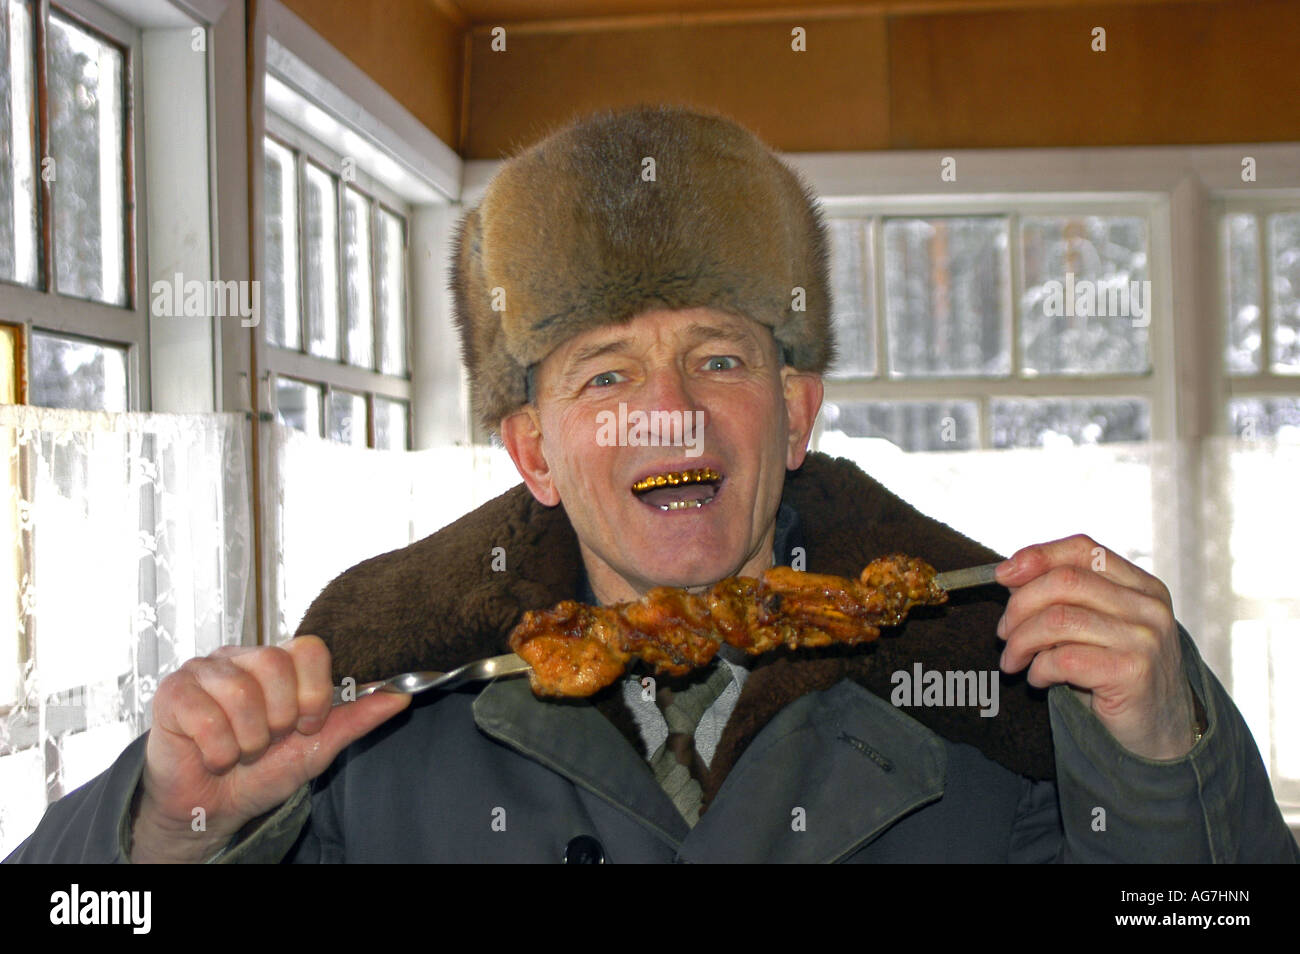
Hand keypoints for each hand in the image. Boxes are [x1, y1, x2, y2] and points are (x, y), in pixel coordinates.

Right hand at [131, 635, 409, 861]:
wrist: (213, 807)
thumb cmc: (262, 772)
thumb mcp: (317, 747)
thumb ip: (356, 718)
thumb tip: (402, 695)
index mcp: (279, 662)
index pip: (310, 648)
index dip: (315, 692)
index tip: (308, 724)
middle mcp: (242, 656)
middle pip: (275, 663)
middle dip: (280, 718)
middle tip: (269, 740)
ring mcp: (204, 670)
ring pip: (240, 691)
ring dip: (248, 739)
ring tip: (242, 750)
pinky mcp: (172, 692)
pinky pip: (206, 716)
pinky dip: (218, 750)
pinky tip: (215, 756)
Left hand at [994, 534, 1196, 760]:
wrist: (1158, 732)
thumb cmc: (1114, 675)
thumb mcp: (1094, 628)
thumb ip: (1063, 598)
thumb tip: (1011, 575)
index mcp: (1141, 586)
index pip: (1084, 550)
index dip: (1037, 556)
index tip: (1002, 575)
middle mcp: (1148, 606)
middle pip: (1064, 581)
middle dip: (1019, 606)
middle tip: (1004, 633)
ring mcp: (1145, 638)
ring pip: (1058, 619)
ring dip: (1022, 642)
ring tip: (1013, 661)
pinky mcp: (1132, 672)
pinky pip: (1064, 658)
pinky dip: (1038, 669)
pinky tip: (1038, 680)